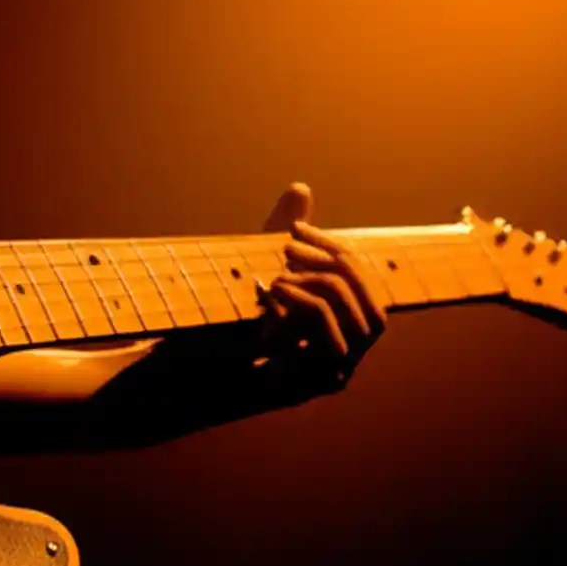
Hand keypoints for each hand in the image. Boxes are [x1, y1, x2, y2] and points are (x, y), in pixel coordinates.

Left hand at [255, 182, 387, 392]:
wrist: (203, 377)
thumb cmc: (236, 326)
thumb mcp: (265, 273)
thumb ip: (288, 237)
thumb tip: (301, 187)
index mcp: (348, 320)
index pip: (359, 272)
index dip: (330, 245)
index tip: (295, 229)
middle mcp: (354, 346)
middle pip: (363, 286)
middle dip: (326, 258)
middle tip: (286, 246)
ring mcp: (344, 366)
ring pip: (348, 304)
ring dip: (310, 279)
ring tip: (275, 275)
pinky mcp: (323, 378)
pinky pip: (327, 324)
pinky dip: (299, 299)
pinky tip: (272, 291)